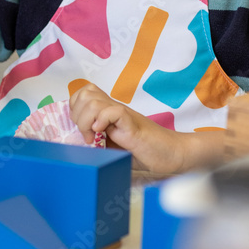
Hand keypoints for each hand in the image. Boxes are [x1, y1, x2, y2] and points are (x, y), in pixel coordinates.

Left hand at [69, 83, 186, 175]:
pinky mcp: (132, 123)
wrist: (173, 155)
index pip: (83, 94)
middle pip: (84, 93)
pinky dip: (102, 121)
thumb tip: (77, 150)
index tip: (80, 129)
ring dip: (86, 120)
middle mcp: (114, 110)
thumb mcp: (115, 150)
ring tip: (94, 139)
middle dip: (76, 115)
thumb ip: (99, 145)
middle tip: (87, 136)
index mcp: (109, 113)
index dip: (75, 108)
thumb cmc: (147, 154)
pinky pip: (112, 110)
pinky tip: (104, 134)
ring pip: (92, 100)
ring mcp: (123, 115)